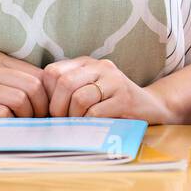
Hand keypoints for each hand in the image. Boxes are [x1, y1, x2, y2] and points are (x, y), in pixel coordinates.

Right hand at [0, 51, 49, 120]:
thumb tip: (37, 91)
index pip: (36, 73)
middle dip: (42, 107)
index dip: (48, 93)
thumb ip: (5, 75)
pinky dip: (8, 124)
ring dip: (26, 116)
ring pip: (19, 100)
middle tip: (38, 119)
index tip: (46, 106)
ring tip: (22, 124)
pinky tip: (4, 127)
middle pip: (32, 86)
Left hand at [41, 56, 173, 121]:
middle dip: (57, 108)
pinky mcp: (125, 97)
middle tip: (63, 121)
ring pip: (79, 98)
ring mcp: (114, 80)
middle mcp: (100, 66)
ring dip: (74, 118)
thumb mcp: (89, 90)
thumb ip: (67, 92)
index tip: (52, 111)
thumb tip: (38, 108)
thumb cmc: (113, 103)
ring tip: (79, 124)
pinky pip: (96, 112)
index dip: (47, 95)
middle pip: (63, 82)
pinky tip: (94, 126)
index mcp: (86, 63)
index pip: (52, 72)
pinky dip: (89, 124)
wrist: (151, 107)